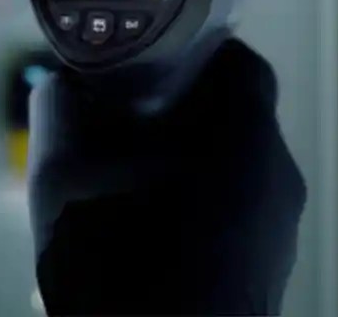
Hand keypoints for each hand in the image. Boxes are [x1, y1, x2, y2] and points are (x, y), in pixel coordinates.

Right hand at [27, 39, 305, 315]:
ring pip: (242, 170)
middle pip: (240, 119)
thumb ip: (59, 118)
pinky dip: (202, 209)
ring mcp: (281, 233)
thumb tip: (56, 85)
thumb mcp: (66, 186)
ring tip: (130, 181)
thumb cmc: (120, 279)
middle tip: (128, 121)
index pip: (243, 67)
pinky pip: (240, 217)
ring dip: (192, 165)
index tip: (154, 65)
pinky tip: (147, 231)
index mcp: (250, 146)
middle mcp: (279, 182)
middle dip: (186, 114)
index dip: (197, 56)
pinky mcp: (267, 273)